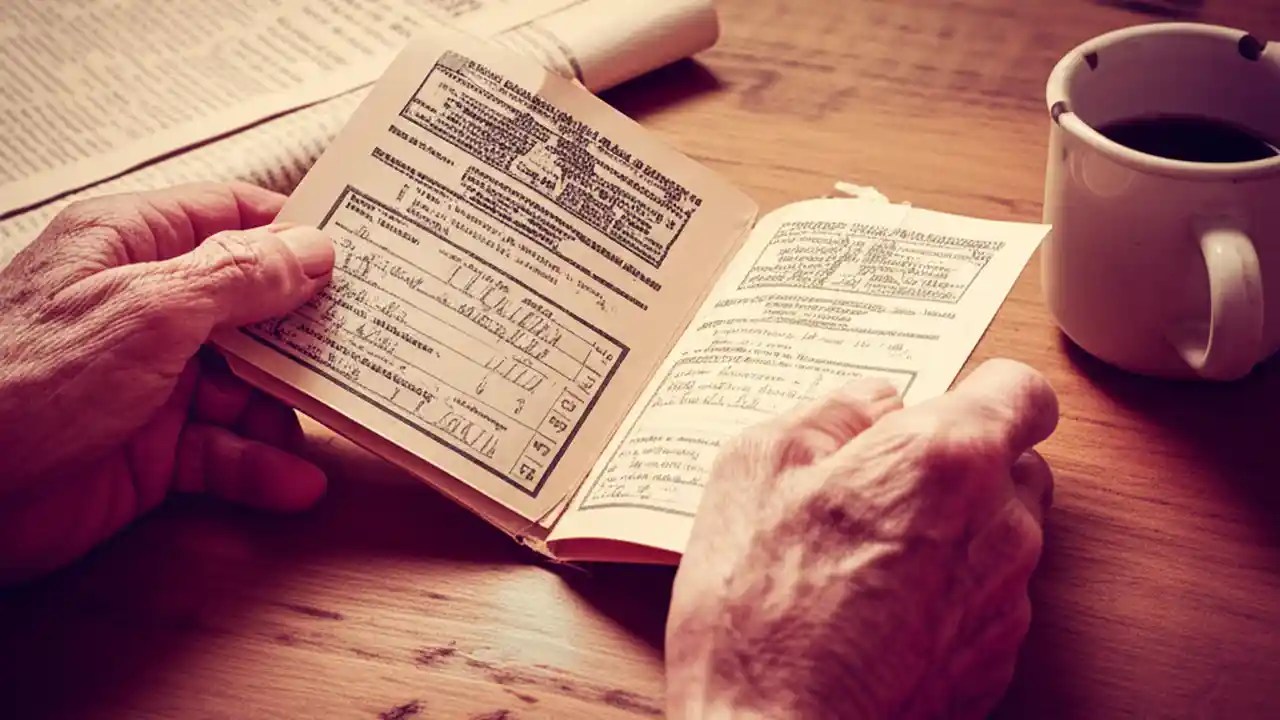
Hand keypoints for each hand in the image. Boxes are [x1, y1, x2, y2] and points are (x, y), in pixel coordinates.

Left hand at [0, 182, 333, 583]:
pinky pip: (226, 452)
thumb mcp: (148, 311)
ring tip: (332, 426)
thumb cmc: (24, 378)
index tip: (365, 253)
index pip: (233, 218)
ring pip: (250, 386)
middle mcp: (149, 307)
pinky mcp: (154, 450)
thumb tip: (314, 248)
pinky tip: (294, 482)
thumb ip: (239, 278)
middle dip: (308, 332)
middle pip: (254, 309)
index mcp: (135, 246)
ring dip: (290, 411)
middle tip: (370, 346)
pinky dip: (261, 466)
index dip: (297, 233)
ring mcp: (153, 380)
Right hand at [666, 359, 1058, 718]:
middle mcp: (996, 527)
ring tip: (864, 555)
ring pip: (1001, 536)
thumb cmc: (757, 612)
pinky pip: (985, 601)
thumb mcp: (755, 468)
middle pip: (1015, 465)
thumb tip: (870, 402)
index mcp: (945, 460)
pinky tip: (874, 609)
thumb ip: (829, 411)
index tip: (939, 409)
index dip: (979, 393)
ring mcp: (1003, 603)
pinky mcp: (992, 663)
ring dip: (951, 532)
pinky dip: (945, 594)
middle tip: (877, 486)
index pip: (1022, 393)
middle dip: (959, 465)